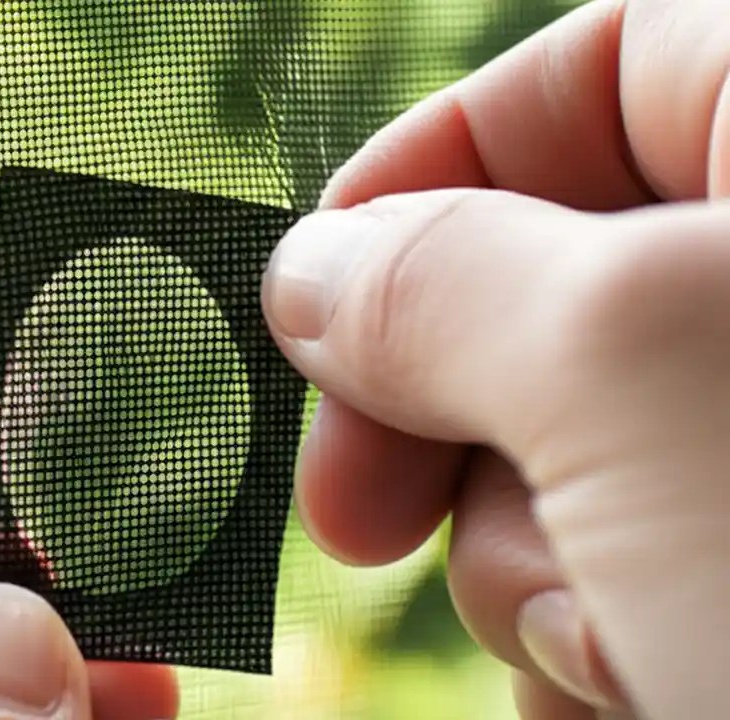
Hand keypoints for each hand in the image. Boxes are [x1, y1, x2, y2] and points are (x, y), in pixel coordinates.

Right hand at [263, 1, 729, 717]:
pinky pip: (630, 561)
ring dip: (535, 568)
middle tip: (360, 524)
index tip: (310, 305)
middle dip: (453, 425)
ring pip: (572, 456)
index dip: (419, 177)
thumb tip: (311, 274)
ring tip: (622, 651)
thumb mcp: (622, 371)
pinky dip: (593, 636)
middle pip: (548, 291)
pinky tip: (646, 690)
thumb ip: (432, 280)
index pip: (583, 78)